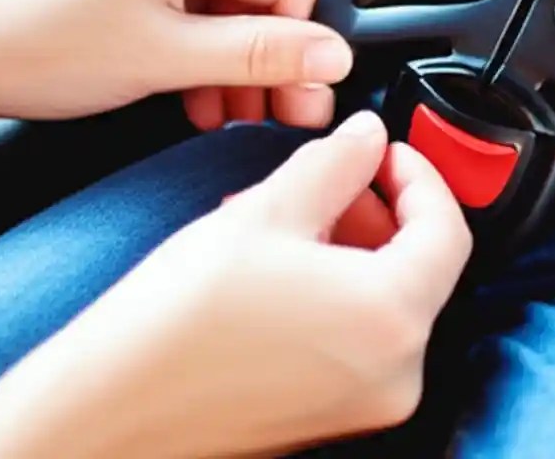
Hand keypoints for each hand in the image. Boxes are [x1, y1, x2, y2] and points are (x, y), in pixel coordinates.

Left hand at [0, 0, 351, 127]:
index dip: (304, 41)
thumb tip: (331, 54)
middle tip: (283, 118)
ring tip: (230, 120)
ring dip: (236, 73)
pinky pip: (190, 24)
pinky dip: (202, 66)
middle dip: (272, 63)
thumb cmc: (37, 44)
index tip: (309, 94)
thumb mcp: (168, 58)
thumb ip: (260, 55)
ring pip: (226, 18)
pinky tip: (200, 105)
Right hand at [0, 112, 471, 458]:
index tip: (389, 152)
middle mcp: (395, 372)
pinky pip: (357, 340)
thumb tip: (367, 137)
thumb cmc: (172, 327)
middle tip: (332, 178)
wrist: (106, 411)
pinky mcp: (330, 417)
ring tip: (285, 220)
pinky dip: (334, 295)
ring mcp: (365, 402)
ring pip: (385, 302)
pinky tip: (279, 269)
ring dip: (350, 249)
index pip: (448, 230)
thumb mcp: (266, 212)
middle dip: (378, 212)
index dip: (421, 177)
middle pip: (420, 268)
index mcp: (391, 318)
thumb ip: (335, 164)